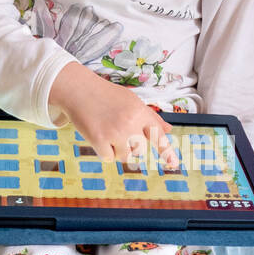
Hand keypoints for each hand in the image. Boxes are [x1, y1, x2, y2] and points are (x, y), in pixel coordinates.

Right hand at [48, 61, 178, 167]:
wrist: (79, 90)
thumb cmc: (107, 96)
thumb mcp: (132, 101)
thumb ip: (151, 117)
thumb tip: (168, 130)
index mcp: (140, 112)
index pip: (157, 135)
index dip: (166, 151)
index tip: (174, 164)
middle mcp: (130, 122)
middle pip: (139, 151)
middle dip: (130, 146)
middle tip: (118, 130)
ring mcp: (115, 132)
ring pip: (125, 157)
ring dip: (117, 149)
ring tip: (107, 131)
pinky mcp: (99, 140)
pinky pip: (109, 158)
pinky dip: (104, 151)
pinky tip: (98, 135)